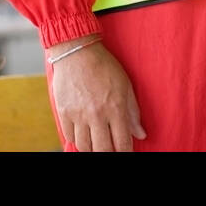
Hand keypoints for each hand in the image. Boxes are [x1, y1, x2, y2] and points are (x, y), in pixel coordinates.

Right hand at [47, 35, 146, 150]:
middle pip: (103, 149)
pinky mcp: (63, 112)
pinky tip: (84, 135)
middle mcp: (96, 114)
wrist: (77, 52)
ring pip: (84, 146)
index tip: (125, 152)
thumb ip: (133, 112)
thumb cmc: (104, 66)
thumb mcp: (125, 85)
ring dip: (92, 148)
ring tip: (97, 143)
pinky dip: (76, 140)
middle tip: (111, 149)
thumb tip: (141, 134)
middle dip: (109, 153)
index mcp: (115, 107)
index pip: (122, 143)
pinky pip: (69, 137)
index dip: (125, 152)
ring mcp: (78, 114)